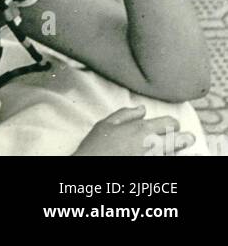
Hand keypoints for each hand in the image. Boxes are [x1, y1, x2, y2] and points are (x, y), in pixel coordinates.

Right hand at [75, 106, 193, 156]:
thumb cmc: (97, 147)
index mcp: (141, 129)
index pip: (168, 123)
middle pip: (177, 140)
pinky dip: (174, 159)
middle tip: (188, 138)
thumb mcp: (105, 124)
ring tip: (186, 146)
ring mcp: (153, 159)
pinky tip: (179, 157)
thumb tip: (141, 109)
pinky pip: (168, 163)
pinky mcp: (151, 171)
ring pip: (175, 153)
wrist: (92, 166)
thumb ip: (125, 114)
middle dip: (183, 137)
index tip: (173, 125)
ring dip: (180, 149)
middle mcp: (152, 145)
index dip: (172, 123)